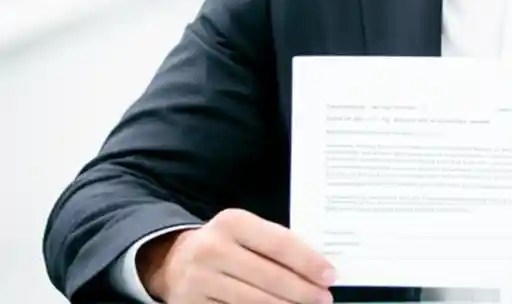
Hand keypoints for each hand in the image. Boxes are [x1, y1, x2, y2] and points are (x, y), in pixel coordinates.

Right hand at [139, 208, 335, 303]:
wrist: (175, 261)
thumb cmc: (226, 244)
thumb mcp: (246, 232)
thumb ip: (276, 244)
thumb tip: (317, 268)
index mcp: (232, 222)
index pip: (278, 243)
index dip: (307, 262)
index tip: (329, 275)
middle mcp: (212, 249)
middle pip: (268, 276)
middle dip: (301, 290)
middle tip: (324, 298)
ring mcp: (199, 279)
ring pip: (252, 300)